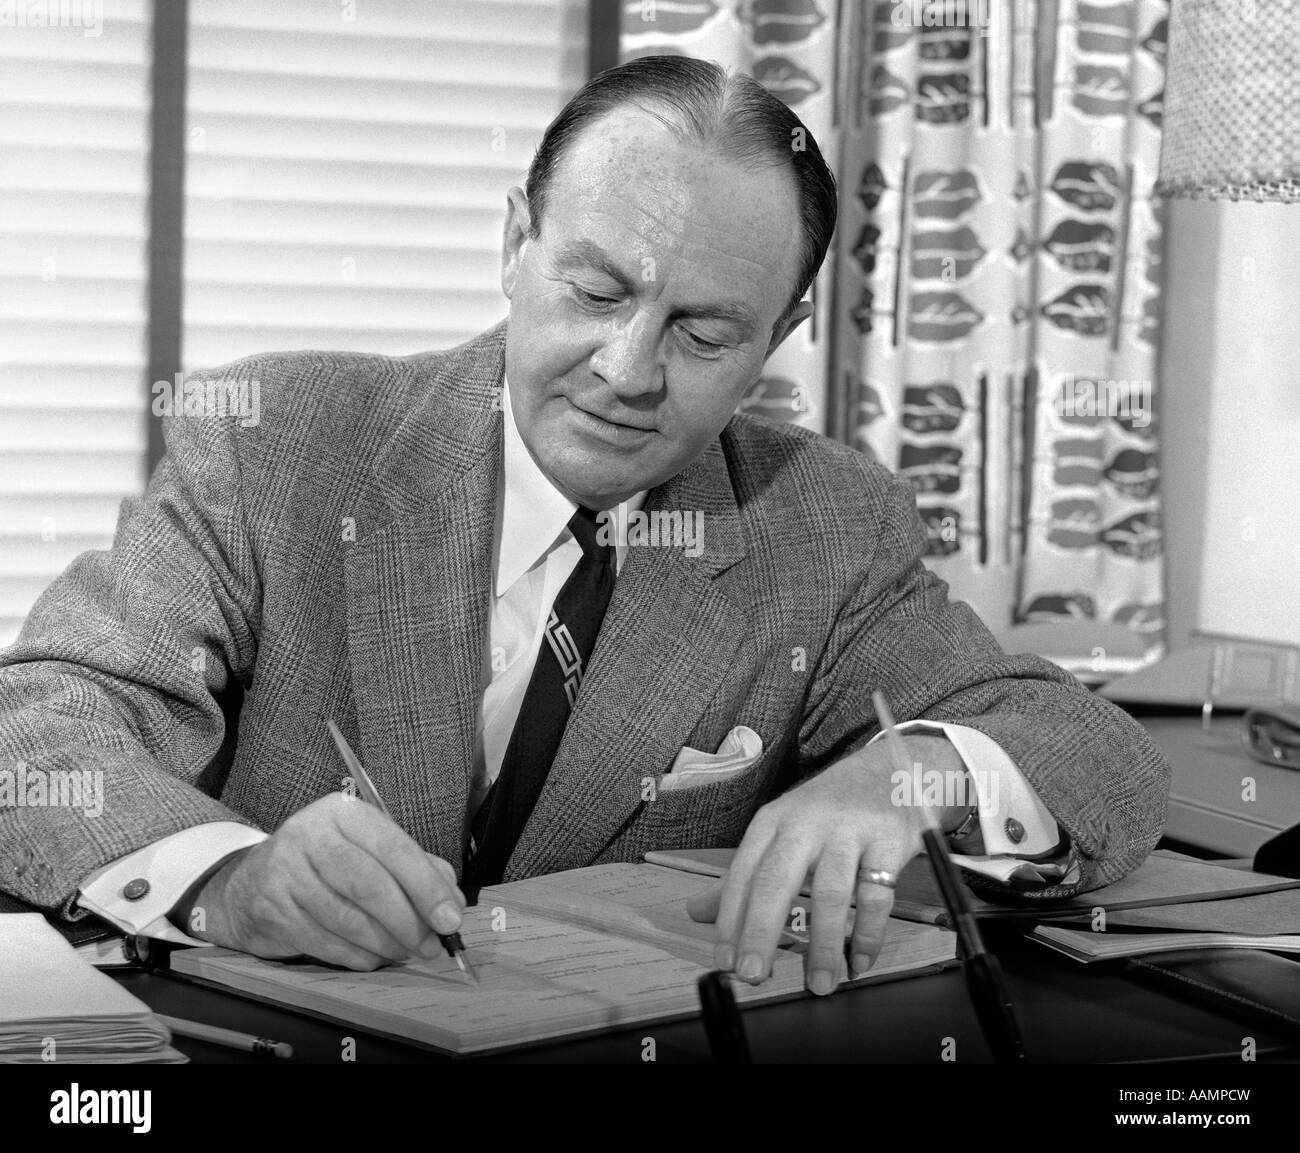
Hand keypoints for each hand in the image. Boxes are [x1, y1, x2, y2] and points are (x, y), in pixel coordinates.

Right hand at [186, 793, 464, 969]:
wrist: (251, 882)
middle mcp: (310, 836)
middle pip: (369, 885)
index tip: (450, 919)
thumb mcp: (371, 849)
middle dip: (409, 922)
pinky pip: (325, 943)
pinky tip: (373, 957)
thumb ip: (417, 868)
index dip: (426, 887)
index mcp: (344, 813)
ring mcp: (285, 873)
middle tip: (432, 946)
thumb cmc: (328, 864)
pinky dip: (357, 956)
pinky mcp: (272, 911)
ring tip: (405, 952)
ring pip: (348, 919)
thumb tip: (451, 904)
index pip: (394, 848)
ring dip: (386, 944)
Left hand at [687, 734, 970, 995]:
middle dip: (761, 930)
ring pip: (831, 893)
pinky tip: (858, 962)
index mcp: (773, 821)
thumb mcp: (781, 830)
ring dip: (823, 944)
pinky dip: (868, 935)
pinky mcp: (888, 843)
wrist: (891, 769)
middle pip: (777, 880)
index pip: (742, 874)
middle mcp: (806, 824)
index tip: (724, 960)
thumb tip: (696, 912)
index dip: (730, 918)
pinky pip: (877, 897)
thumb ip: (744, 875)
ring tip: (818, 984)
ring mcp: (849, 831)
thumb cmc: (828, 808)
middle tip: (753, 974)